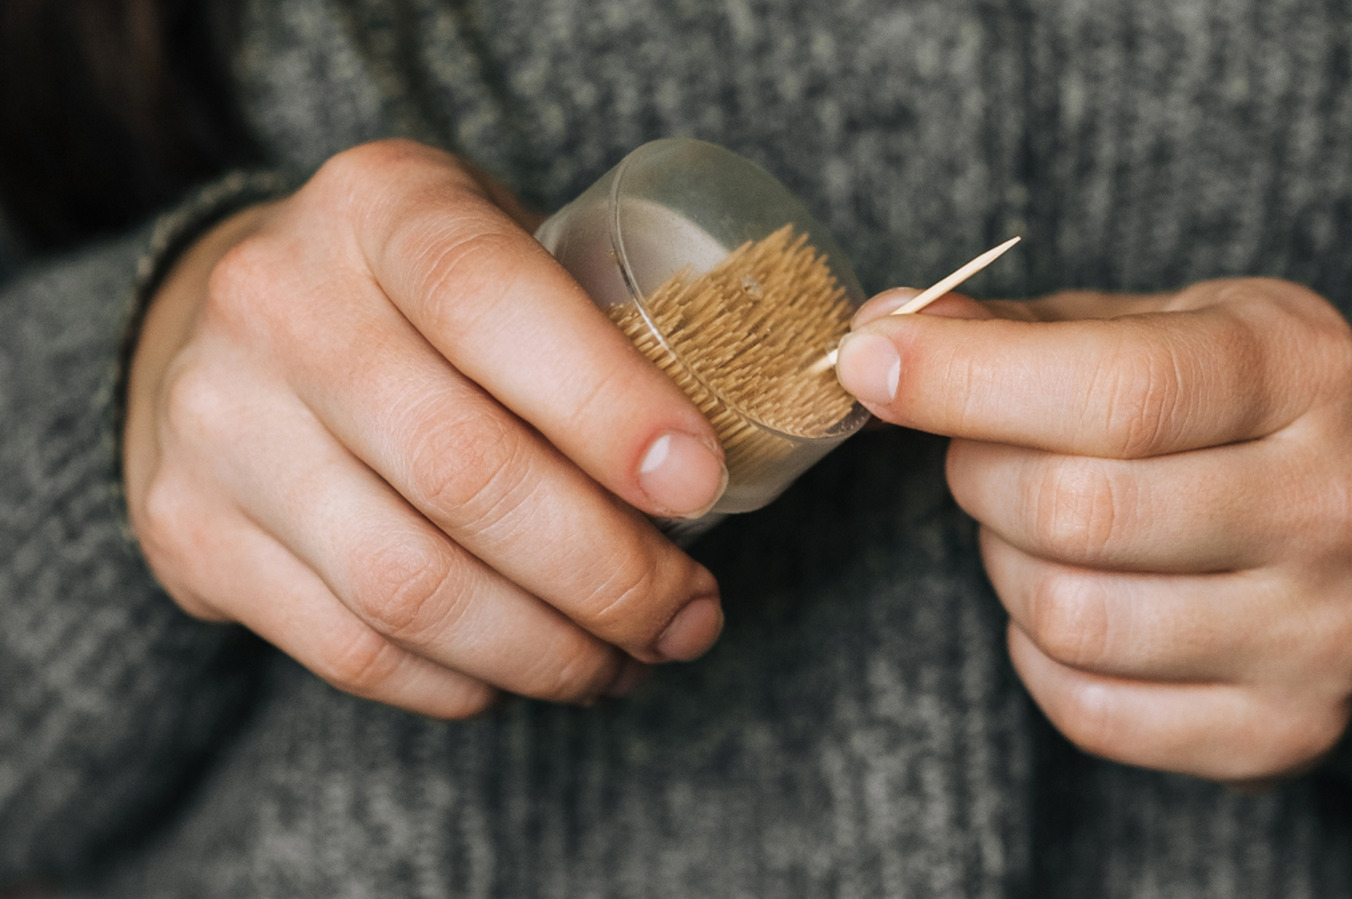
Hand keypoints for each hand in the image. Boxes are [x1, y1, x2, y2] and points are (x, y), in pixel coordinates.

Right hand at [123, 140, 728, 717]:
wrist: (221, 320)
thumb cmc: (418, 291)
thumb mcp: (504, 247)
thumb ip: (597, 329)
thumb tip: (719, 478)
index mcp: (381, 208)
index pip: (492, 302)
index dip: (609, 405)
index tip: (701, 486)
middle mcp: (277, 305)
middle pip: (465, 473)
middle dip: (609, 573)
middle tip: (687, 616)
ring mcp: (219, 425)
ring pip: (411, 588)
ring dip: (549, 651)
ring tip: (626, 660)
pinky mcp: (191, 533)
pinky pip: (353, 651)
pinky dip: (466, 683)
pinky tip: (525, 672)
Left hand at [836, 278, 1351, 781]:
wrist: (1343, 527)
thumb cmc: (1216, 411)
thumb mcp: (1146, 330)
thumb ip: (1016, 329)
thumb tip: (885, 328)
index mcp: (1304, 373)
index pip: (1119, 390)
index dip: (966, 379)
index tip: (868, 363)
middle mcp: (1336, 505)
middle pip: (1076, 511)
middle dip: (980, 477)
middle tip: (980, 454)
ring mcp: (1322, 631)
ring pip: (1071, 618)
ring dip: (1009, 568)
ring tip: (1037, 529)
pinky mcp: (1283, 728)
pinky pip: (1088, 709)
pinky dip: (1040, 655)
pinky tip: (1075, 597)